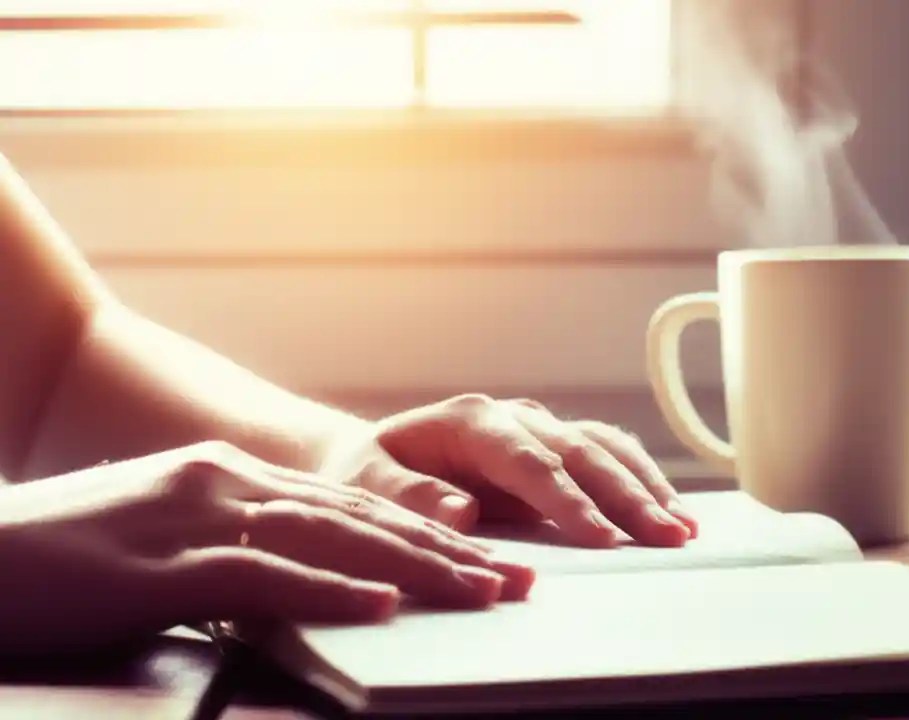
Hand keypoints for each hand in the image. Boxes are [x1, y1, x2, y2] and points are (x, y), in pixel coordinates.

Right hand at [0, 441, 534, 656]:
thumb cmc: (62, 559)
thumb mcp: (164, 542)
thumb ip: (234, 549)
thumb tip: (304, 579)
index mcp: (229, 476)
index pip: (350, 504)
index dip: (427, 531)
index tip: (489, 556)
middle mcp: (224, 483)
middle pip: (359, 517)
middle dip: (447, 550)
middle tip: (518, 578)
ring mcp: (192, 518)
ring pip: (329, 539)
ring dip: (415, 569)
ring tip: (482, 591)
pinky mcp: (157, 567)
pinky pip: (260, 577)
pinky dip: (329, 590)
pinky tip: (381, 605)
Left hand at [321, 395, 697, 548]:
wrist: (374, 454)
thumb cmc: (368, 472)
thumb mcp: (365, 484)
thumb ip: (408, 497)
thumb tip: (462, 512)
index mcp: (470, 421)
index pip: (529, 461)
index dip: (567, 500)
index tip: (601, 538)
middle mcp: (514, 416)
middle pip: (581, 452)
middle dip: (627, 496)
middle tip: (665, 536)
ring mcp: (540, 426)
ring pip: (605, 447)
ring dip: (646, 485)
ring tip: (682, 527)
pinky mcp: (556, 444)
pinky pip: (607, 453)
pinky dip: (642, 479)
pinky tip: (672, 508)